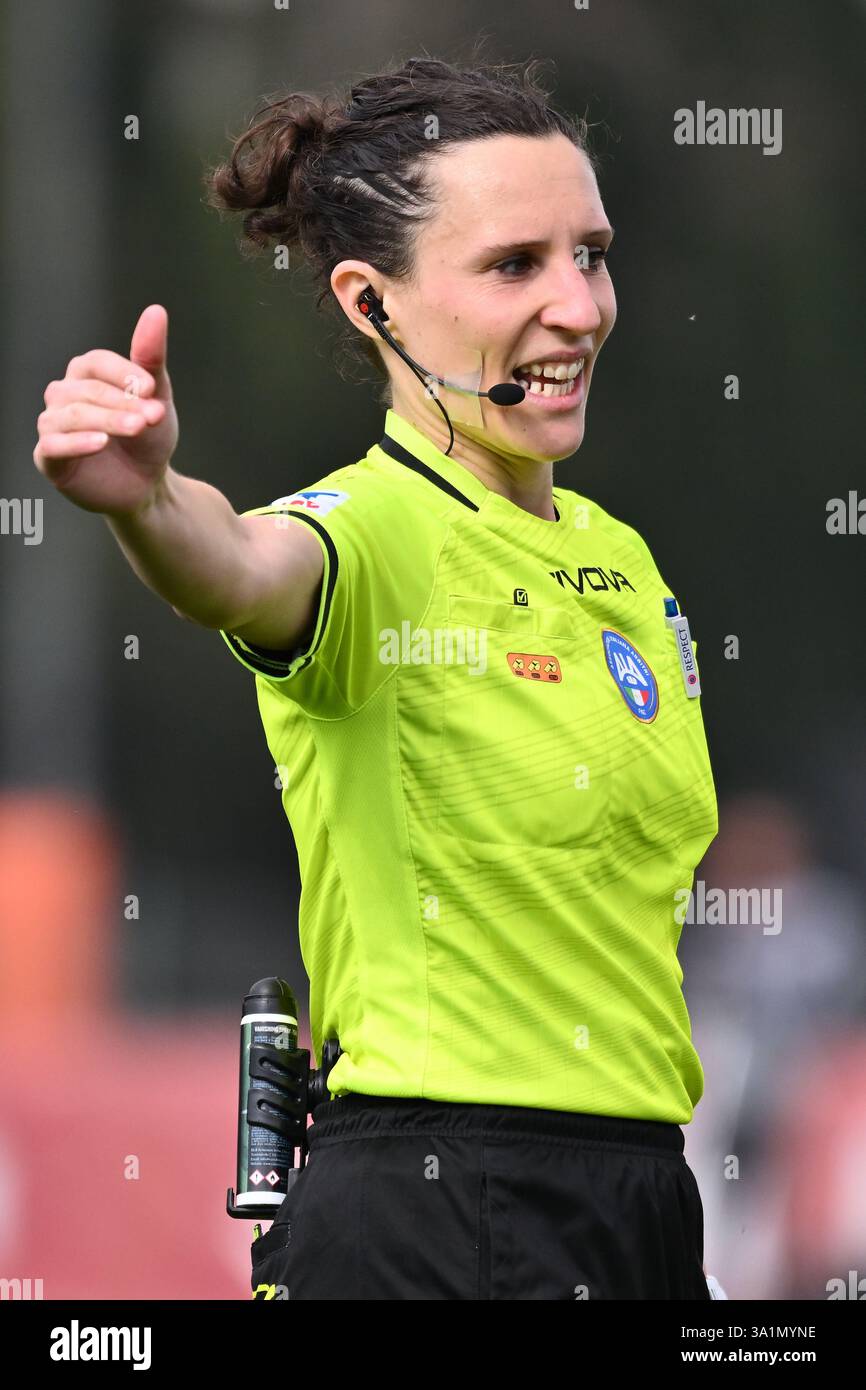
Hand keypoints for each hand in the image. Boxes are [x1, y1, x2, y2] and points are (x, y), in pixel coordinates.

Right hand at [33, 304, 178, 515]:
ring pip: (73, 415)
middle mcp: (63, 395)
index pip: (96, 363)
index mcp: (85, 375)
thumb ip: (151, 357)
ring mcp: (53, 425)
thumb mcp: (155, 397)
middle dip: (123, 403)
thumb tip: (156, 310)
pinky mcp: (49, 458)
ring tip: (137, 429)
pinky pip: (53, 445)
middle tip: (153, 417)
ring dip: (108, 421)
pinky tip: (101, 443)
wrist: (147, 484)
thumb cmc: (148, 437)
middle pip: (88, 391)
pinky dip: (76, 443)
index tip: (151, 388)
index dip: (123, 372)